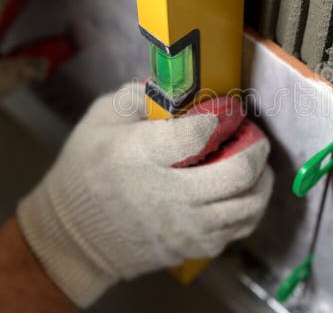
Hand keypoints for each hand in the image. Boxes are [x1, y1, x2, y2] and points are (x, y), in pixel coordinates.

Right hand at [17, 83, 273, 306]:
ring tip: (257, 166)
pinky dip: (248, 210)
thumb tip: (174, 84)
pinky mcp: (191, 248)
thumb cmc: (84, 172)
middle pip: (237, 173)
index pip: (199, 133)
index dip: (223, 115)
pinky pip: (237, 230)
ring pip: (247, 207)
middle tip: (255, 137)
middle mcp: (168, 195)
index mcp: (141, 156)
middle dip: (257, 149)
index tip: (228, 109)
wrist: (71, 237)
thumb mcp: (99, 120)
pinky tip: (241, 194)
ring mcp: (184, 227)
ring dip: (261, 182)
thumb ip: (137, 96)